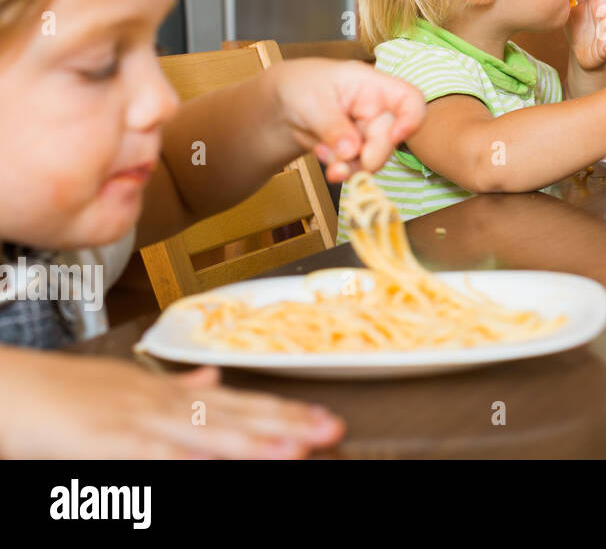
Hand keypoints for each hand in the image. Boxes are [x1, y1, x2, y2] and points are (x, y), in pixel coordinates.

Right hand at [0, 350, 343, 457]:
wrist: (4, 387)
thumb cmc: (57, 395)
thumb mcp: (122, 387)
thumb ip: (173, 389)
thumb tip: (213, 379)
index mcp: (166, 392)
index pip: (236, 403)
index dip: (281, 411)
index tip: (321, 418)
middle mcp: (159, 403)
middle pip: (234, 415)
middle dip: (285, 425)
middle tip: (332, 429)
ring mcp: (135, 422)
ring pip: (205, 434)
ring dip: (253, 442)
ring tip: (296, 449)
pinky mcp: (107, 444)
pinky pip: (157, 461)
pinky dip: (191, 465)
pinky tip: (220, 467)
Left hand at [270, 59, 426, 181]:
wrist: (284, 104)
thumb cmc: (301, 87)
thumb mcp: (312, 101)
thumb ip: (333, 126)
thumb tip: (352, 152)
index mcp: (373, 86)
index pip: (410, 99)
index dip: (412, 119)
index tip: (395, 137)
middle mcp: (377, 110)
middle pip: (391, 137)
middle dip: (371, 155)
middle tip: (346, 165)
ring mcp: (368, 132)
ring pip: (374, 158)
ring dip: (350, 165)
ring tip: (323, 156)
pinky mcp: (357, 151)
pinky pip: (356, 166)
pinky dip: (340, 168)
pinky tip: (323, 156)